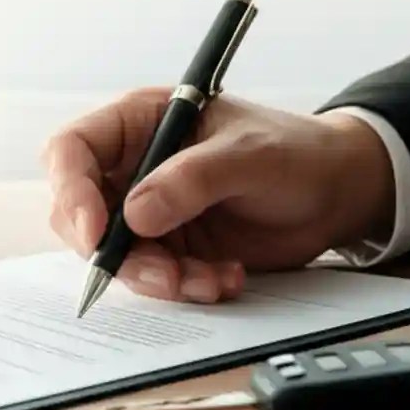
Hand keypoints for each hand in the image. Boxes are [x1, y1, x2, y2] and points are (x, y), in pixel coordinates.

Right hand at [41, 87, 395, 301]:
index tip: (96, 234)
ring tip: (208, 280)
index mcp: (139, 123)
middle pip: (80, 213)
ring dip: (155, 277)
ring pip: (114, 254)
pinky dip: (184, 287)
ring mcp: (148, 210)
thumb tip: (135, 215)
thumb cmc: (296, 153)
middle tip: (162, 274)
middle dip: (115, 252)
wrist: (337, 195)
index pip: (73, 151)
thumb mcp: (250, 156)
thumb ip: (192, 180)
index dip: (72, 191)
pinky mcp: (168, 247)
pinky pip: (152, 276)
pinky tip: (225, 279)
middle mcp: (133, 166)